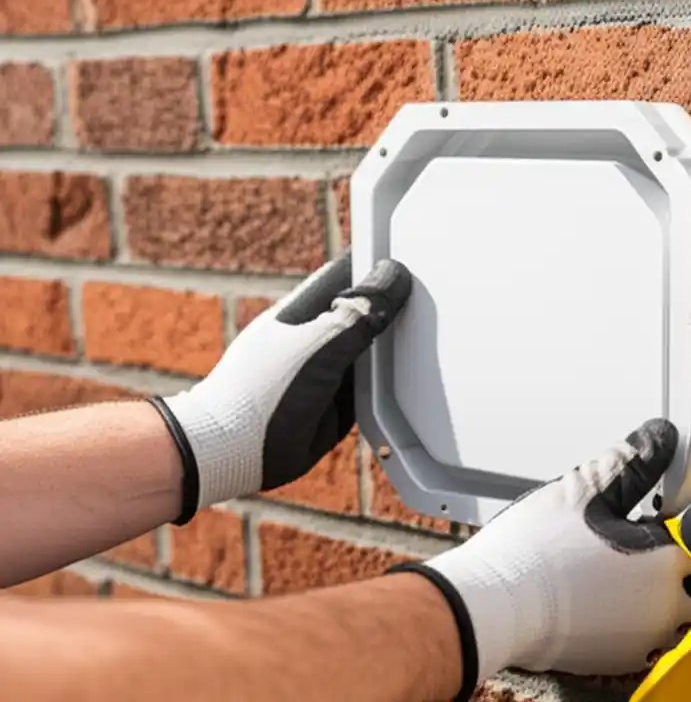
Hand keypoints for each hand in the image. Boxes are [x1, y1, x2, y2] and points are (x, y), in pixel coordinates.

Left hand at [152, 254, 410, 522]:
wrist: (236, 451)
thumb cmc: (262, 391)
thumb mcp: (320, 345)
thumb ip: (359, 314)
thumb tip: (392, 277)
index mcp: (306, 308)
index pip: (349, 273)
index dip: (379, 263)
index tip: (414, 259)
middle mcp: (319, 336)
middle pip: (366, 311)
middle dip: (394, 306)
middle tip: (434, 299)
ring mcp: (329, 370)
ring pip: (373, 350)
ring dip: (395, 348)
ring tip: (434, 335)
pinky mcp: (339, 403)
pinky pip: (373, 387)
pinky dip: (392, 384)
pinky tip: (415, 379)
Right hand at [393, 420, 690, 694]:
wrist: (494, 607)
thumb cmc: (534, 553)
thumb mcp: (583, 490)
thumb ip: (630, 463)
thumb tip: (657, 438)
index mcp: (666, 564)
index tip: (673, 510)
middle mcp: (665, 608)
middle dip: (686, 563)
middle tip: (651, 540)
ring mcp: (643, 640)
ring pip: (678, 616)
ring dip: (667, 596)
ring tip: (631, 572)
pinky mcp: (619, 660)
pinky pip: (648, 639)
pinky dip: (639, 620)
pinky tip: (610, 599)